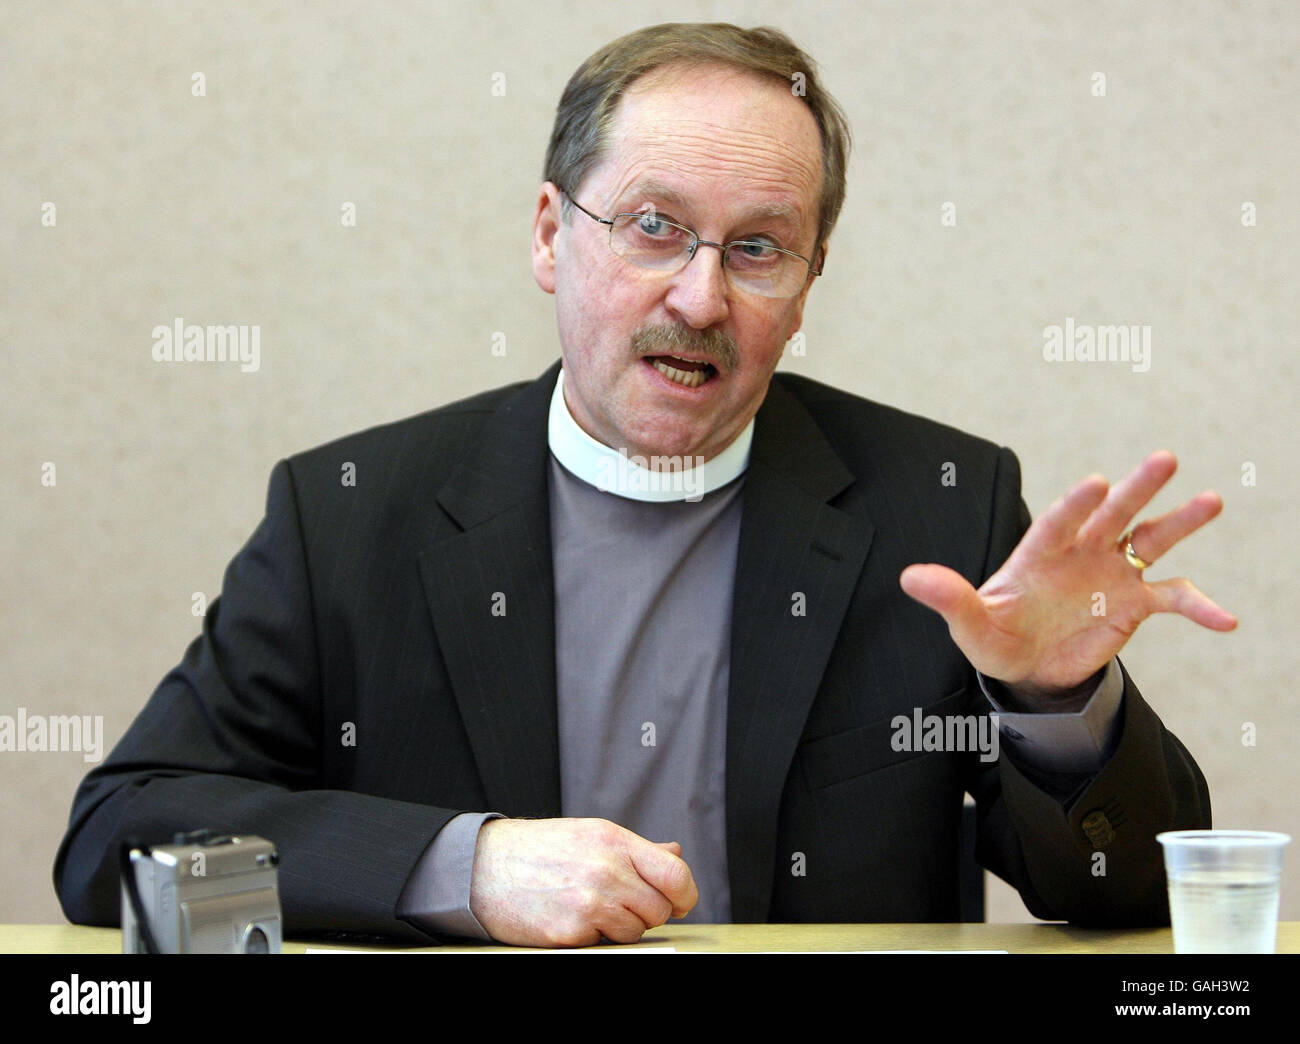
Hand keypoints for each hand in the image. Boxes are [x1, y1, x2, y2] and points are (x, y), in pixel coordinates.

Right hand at [468, 817, 697, 946]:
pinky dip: (593, 936)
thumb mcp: (591, 835)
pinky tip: (571, 916)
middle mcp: (606, 869)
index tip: (680, 902)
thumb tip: (675, 853)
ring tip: (591, 907)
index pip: (674, 874)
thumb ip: (636, 849)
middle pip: (658, 909)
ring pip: (634, 931)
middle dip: (645, 911)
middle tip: (621, 903)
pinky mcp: (571, 932)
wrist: (485, 867)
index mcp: (614, 841)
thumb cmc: (539, 849)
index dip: (685, 894)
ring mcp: (589, 902)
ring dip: (620, 926)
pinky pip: (604, 944)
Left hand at [899, 450, 1235, 701]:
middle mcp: (1081, 552)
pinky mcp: (1135, 602)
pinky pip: (1174, 598)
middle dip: (1137, 488)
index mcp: (1039, 551)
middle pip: (1112, 514)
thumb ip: (948, 598)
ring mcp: (1112, 573)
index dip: (1075, 503)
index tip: (1095, 482)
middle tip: (1164, 459)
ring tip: (1212, 500)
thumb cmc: (995, 636)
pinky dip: (1200, 606)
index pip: (1058, 522)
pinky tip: (1226, 619)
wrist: (1028, 667)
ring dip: (1180, 521)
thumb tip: (909, 577)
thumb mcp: (969, 624)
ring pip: (1150, 540)